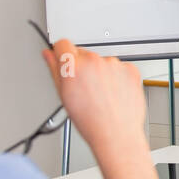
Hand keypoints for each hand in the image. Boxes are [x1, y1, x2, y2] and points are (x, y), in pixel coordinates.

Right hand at [40, 38, 147, 163]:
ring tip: (101, 95)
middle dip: (81, 66)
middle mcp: (94, 61)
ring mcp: (114, 65)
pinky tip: (114, 93)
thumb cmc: (90, 121)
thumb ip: (54, 70)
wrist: (116, 134)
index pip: (62, 44)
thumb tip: (48, 55)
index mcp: (73, 67)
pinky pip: (120, 67)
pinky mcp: (130, 69)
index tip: (64, 60)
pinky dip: (117, 77)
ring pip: (102, 61)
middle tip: (85, 88)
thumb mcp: (64, 96)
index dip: (61, 53)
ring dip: (100, 72)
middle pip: (83, 53)